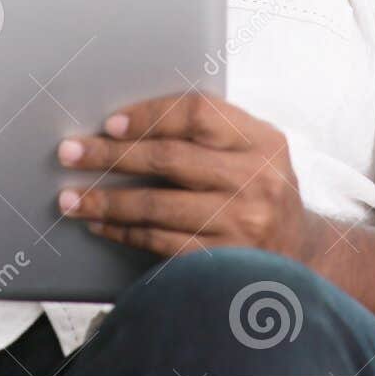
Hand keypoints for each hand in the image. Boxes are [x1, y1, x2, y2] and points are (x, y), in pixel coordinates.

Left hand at [55, 92, 318, 260]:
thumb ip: (208, 135)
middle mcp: (258, 180)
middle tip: (70, 153)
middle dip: (110, 155)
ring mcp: (243, 224)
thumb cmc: (261, 194)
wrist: (304, 257)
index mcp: (263, 141)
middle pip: (169, 158)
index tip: (110, 123)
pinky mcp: (225, 262)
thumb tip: (125, 125)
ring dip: (106, 201)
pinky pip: (160, 243)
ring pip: (157, 206)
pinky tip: (101, 225)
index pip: (198, 113)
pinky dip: (124, 233)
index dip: (149, 116)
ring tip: (71, 198)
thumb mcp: (253, 153)